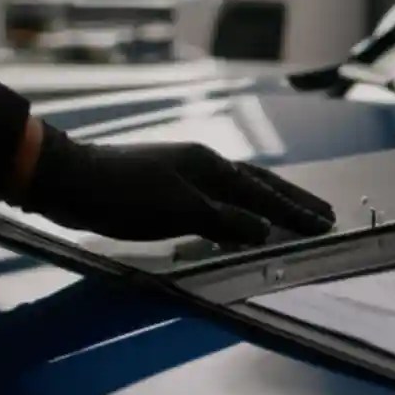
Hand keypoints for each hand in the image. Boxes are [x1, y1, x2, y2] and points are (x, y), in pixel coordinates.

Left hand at [11, 121, 334, 243]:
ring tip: (296, 211)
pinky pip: (222, 195)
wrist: (68, 179)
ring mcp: (187, 172)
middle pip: (262, 184)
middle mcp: (205, 164)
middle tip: (327, 213)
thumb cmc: (123, 195)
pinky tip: (241, 213)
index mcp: (212, 167)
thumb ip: (225, 220)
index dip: (296, 212)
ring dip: (272, 201)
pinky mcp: (169, 185)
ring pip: (242, 187)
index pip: (265, 194)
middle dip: (295, 200)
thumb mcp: (178, 211)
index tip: (326, 224)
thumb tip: (265, 230)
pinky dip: (243, 205)